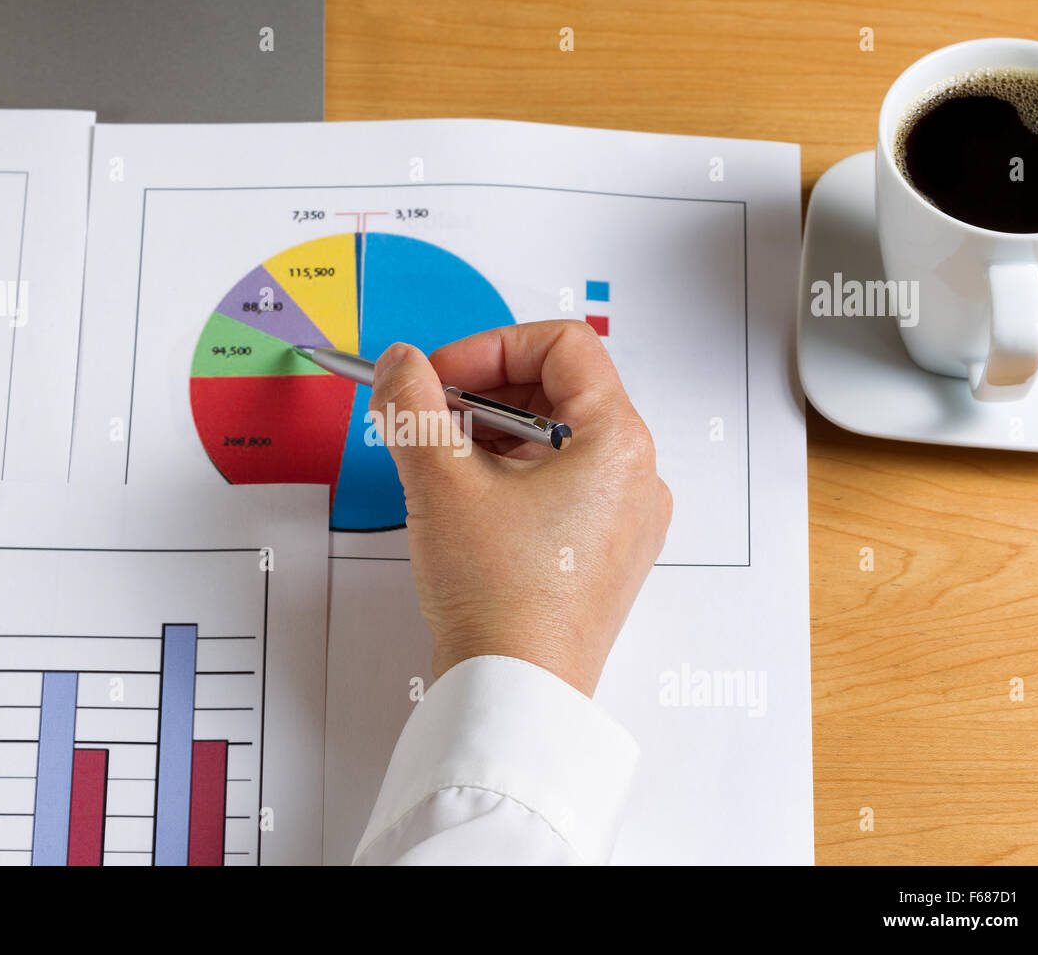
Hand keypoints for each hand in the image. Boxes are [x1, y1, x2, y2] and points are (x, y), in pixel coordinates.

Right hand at [369, 320, 671, 695]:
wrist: (513, 691)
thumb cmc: (499, 597)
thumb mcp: (441, 480)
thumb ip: (413, 405)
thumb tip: (401, 365)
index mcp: (618, 442)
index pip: (563, 346)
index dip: (489, 346)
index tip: (439, 375)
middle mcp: (636, 476)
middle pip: (561, 390)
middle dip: (485, 390)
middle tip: (429, 414)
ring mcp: (624, 519)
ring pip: (556, 440)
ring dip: (493, 433)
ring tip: (440, 460)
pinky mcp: (603, 553)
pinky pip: (560, 485)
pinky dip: (512, 475)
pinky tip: (466, 499)